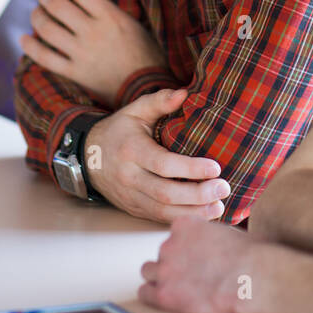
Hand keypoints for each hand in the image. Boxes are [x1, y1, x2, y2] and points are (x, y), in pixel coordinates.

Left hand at [20, 0, 164, 100]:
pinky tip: (23, 39)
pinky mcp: (75, 73)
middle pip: (57, 5)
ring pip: (47, 29)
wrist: (146, 87)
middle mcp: (93, 32)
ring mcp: (82, 53)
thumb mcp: (131, 22)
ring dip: (37, 16)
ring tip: (37, 12)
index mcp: (109, 15)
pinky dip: (30, 47)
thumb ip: (106, 9)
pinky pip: (45, 58)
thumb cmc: (143, 51)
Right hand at [85, 88, 230, 223]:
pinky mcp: (134, 209)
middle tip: (224, 188)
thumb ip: (159, 101)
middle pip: (166, 193)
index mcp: (131, 150)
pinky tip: (203, 215)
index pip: (163, 164)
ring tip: (219, 207)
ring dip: (194, 212)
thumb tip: (184, 93)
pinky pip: (159, 219)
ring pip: (163, 211)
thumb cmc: (119, 131)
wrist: (88, 157)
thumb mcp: (135, 110)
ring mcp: (131, 197)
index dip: (190, 168)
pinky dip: (183, 219)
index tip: (215, 167)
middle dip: (198, 195)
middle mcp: (129, 177)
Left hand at [139, 215, 250, 312]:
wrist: (253, 278)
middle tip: (191, 276)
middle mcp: (170, 243)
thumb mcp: (231, 233)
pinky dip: (153, 297)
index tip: (195, 257)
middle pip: (161, 253)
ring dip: (160, 279)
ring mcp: (165, 268)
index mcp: (185, 225)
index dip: (185, 248)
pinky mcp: (164, 294)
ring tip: (180, 289)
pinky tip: (168, 300)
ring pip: (149, 271)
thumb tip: (221, 239)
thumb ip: (214, 234)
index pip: (174, 234)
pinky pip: (144, 293)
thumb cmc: (250, 256)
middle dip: (173, 264)